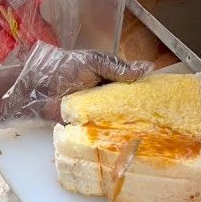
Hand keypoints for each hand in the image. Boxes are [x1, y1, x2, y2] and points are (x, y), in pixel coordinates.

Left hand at [0, 41, 151, 123]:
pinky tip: (129, 139)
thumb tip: (144, 71)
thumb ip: (116, 67)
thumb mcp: (93, 62)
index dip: (147, 90)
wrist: (36, 88)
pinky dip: (113, 134)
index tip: (164, 97)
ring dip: (129, 123)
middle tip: (161, 118)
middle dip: (141, 110)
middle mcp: (106, 95)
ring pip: (119, 119)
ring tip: (151, 131)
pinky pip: (104, 131)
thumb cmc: (63, 69)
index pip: (133, 85)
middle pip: (129, 104)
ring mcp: (98, 112)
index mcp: (109, 77)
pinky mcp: (89, 126)